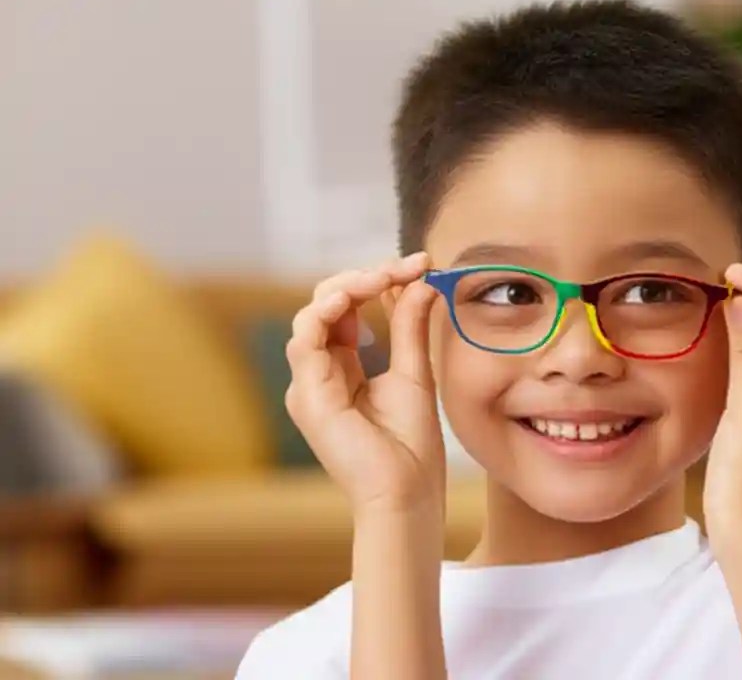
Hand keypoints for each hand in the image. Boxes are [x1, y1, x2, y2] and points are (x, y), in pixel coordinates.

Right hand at [284, 252, 444, 513]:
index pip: (348, 308)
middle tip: (406, 265)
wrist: (407, 495)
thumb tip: (419, 280)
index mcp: (341, 368)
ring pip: (312, 315)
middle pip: (326, 305)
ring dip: (347, 287)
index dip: (379, 279)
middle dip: (364, 276)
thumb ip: (411, 327)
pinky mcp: (308, 397)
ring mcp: (309, 385)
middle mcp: (318, 374)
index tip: (419, 263)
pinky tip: (350, 297)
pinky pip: (305, 342)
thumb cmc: (411, 447)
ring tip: (383, 275)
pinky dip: (325, 313)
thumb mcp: (414, 373)